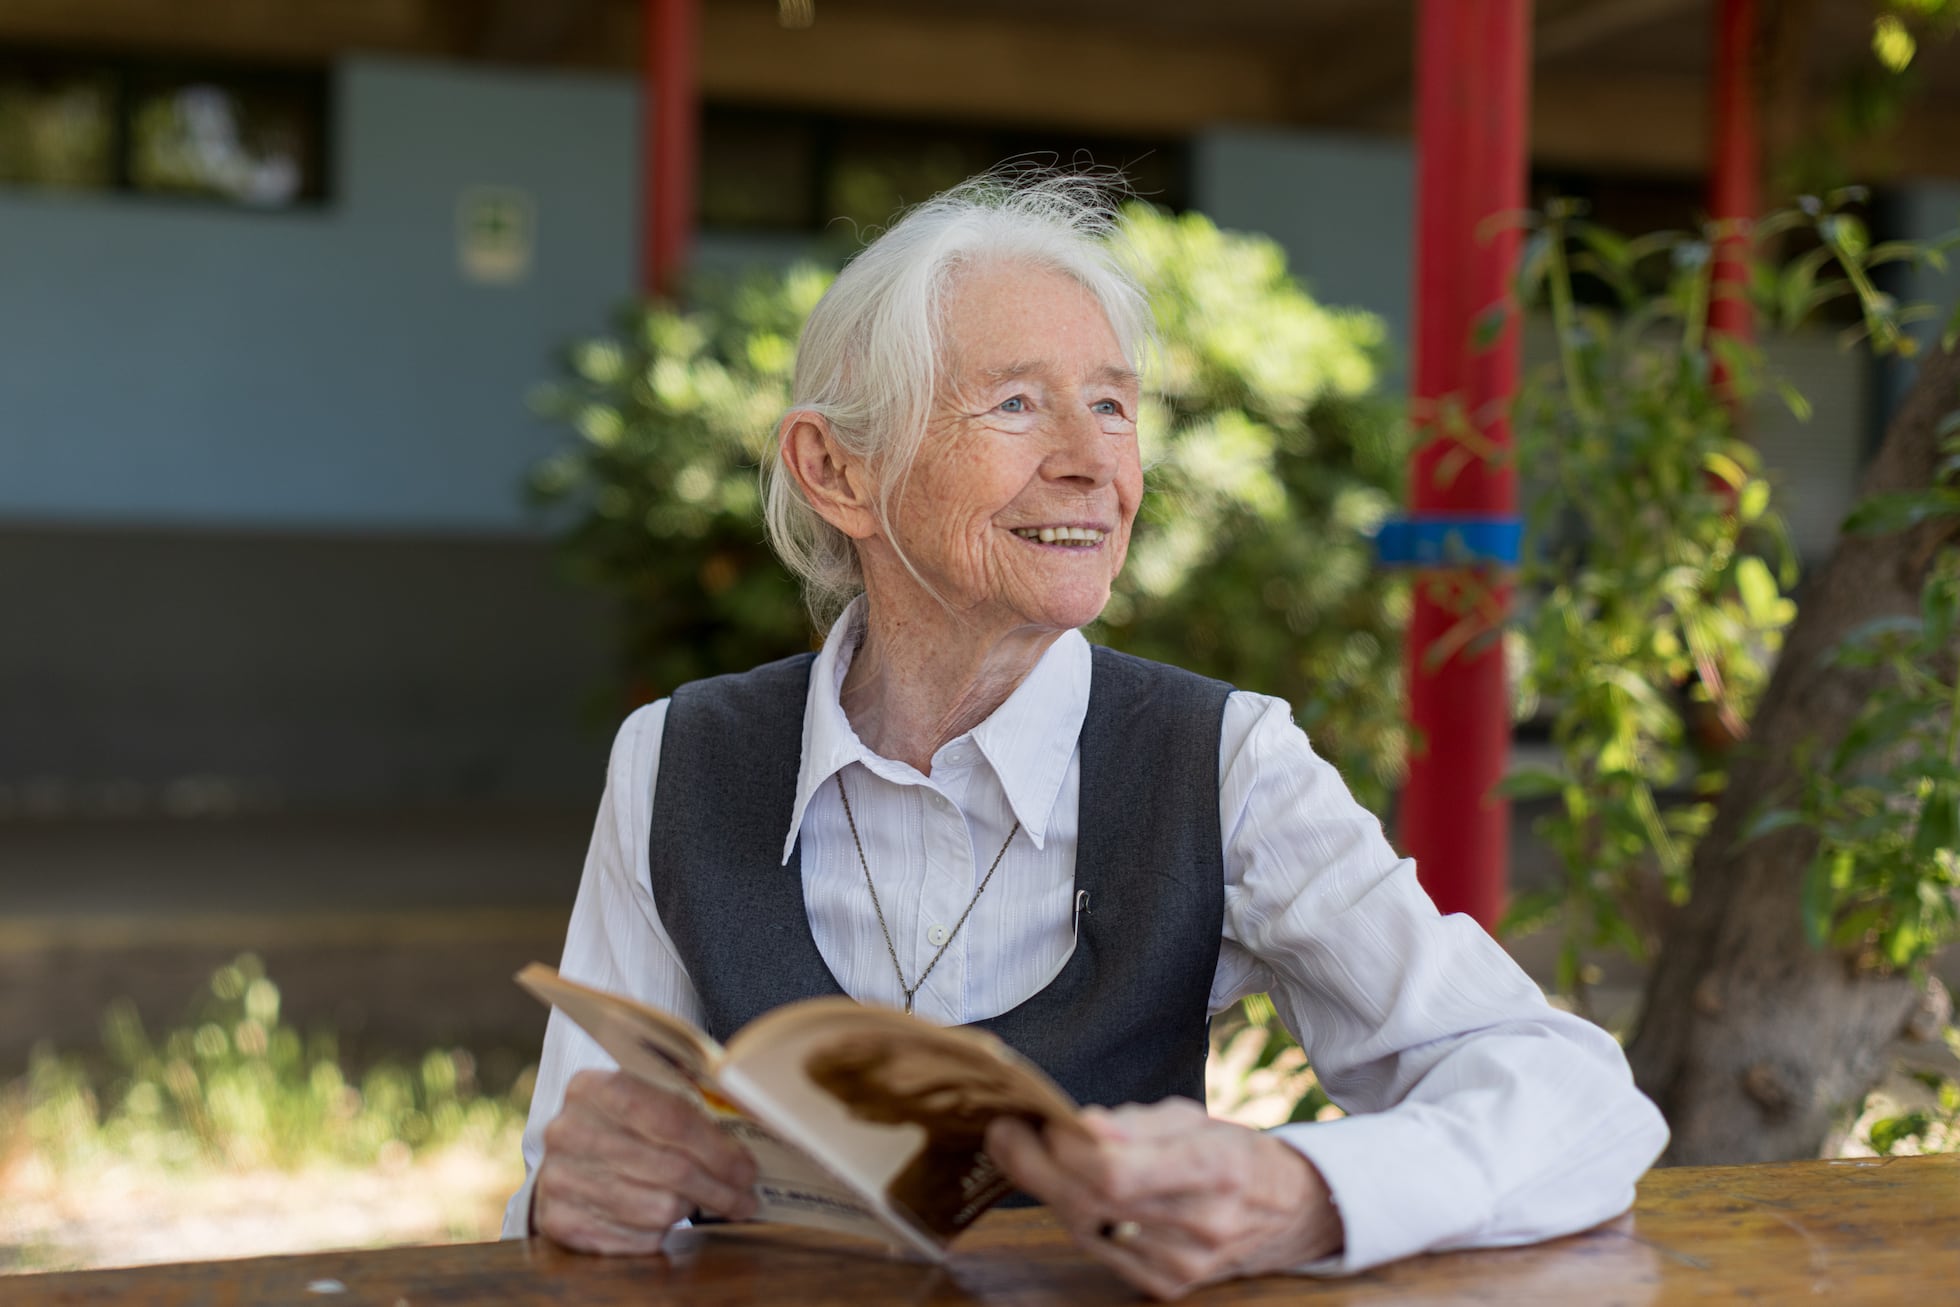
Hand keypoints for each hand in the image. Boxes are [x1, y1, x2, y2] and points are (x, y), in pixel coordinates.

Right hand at [533, 1069, 759, 1252]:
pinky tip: (663, 1216)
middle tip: (745, 1198)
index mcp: (594, 1087)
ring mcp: (560, 1179)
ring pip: (657, 1208)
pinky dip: (659, 1230)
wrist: (565, 1154)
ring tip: (704, 1202)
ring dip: (690, 1208)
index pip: (671, 1119)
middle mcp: (569, 1132)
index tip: (748, 1169)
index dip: (717, 1149)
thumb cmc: (622, 1124)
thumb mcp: (646, 1098)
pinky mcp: (561, 1222)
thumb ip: (687, 1113)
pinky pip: (636, 1238)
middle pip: (670, 1169)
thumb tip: (745, 1154)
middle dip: (718, 1188)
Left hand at [986, 1098, 1342, 1300]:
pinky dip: (1075, 1215)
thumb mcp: (1195, 1119)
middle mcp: (1200, 1225)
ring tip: (1033, 1153)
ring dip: (1050, 1189)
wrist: (1286, 1214)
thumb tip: (1084, 1126)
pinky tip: (1068, 1190)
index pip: (1116, 1170)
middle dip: (1035, 1164)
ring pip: (1086, 1227)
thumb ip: (1137, 1123)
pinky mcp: (1165, 1286)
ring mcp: (1182, 1265)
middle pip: (1091, 1202)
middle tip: (1006, 1132)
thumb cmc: (1233, 1154)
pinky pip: (1098, 1249)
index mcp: (1215, 1168)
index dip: (1064, 1147)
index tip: (1033, 1117)